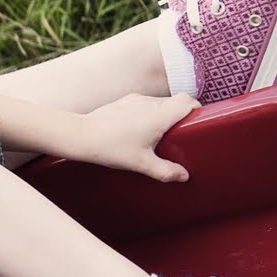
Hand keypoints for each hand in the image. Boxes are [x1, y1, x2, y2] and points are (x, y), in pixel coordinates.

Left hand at [79, 93, 198, 181]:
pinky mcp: (124, 101)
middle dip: (181, 117)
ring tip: (159, 136)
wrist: (79, 135)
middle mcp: (149, 103)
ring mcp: (135, 100)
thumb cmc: (110, 148)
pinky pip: (145, 104)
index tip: (197, 123)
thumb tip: (183, 176)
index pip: (188, 101)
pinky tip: (140, 131)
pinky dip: (149, 114)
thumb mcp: (141, 163)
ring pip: (160, 102)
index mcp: (159, 115)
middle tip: (179, 135)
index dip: (197, 109)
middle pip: (176, 102)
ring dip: (164, 115)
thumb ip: (165, 171)